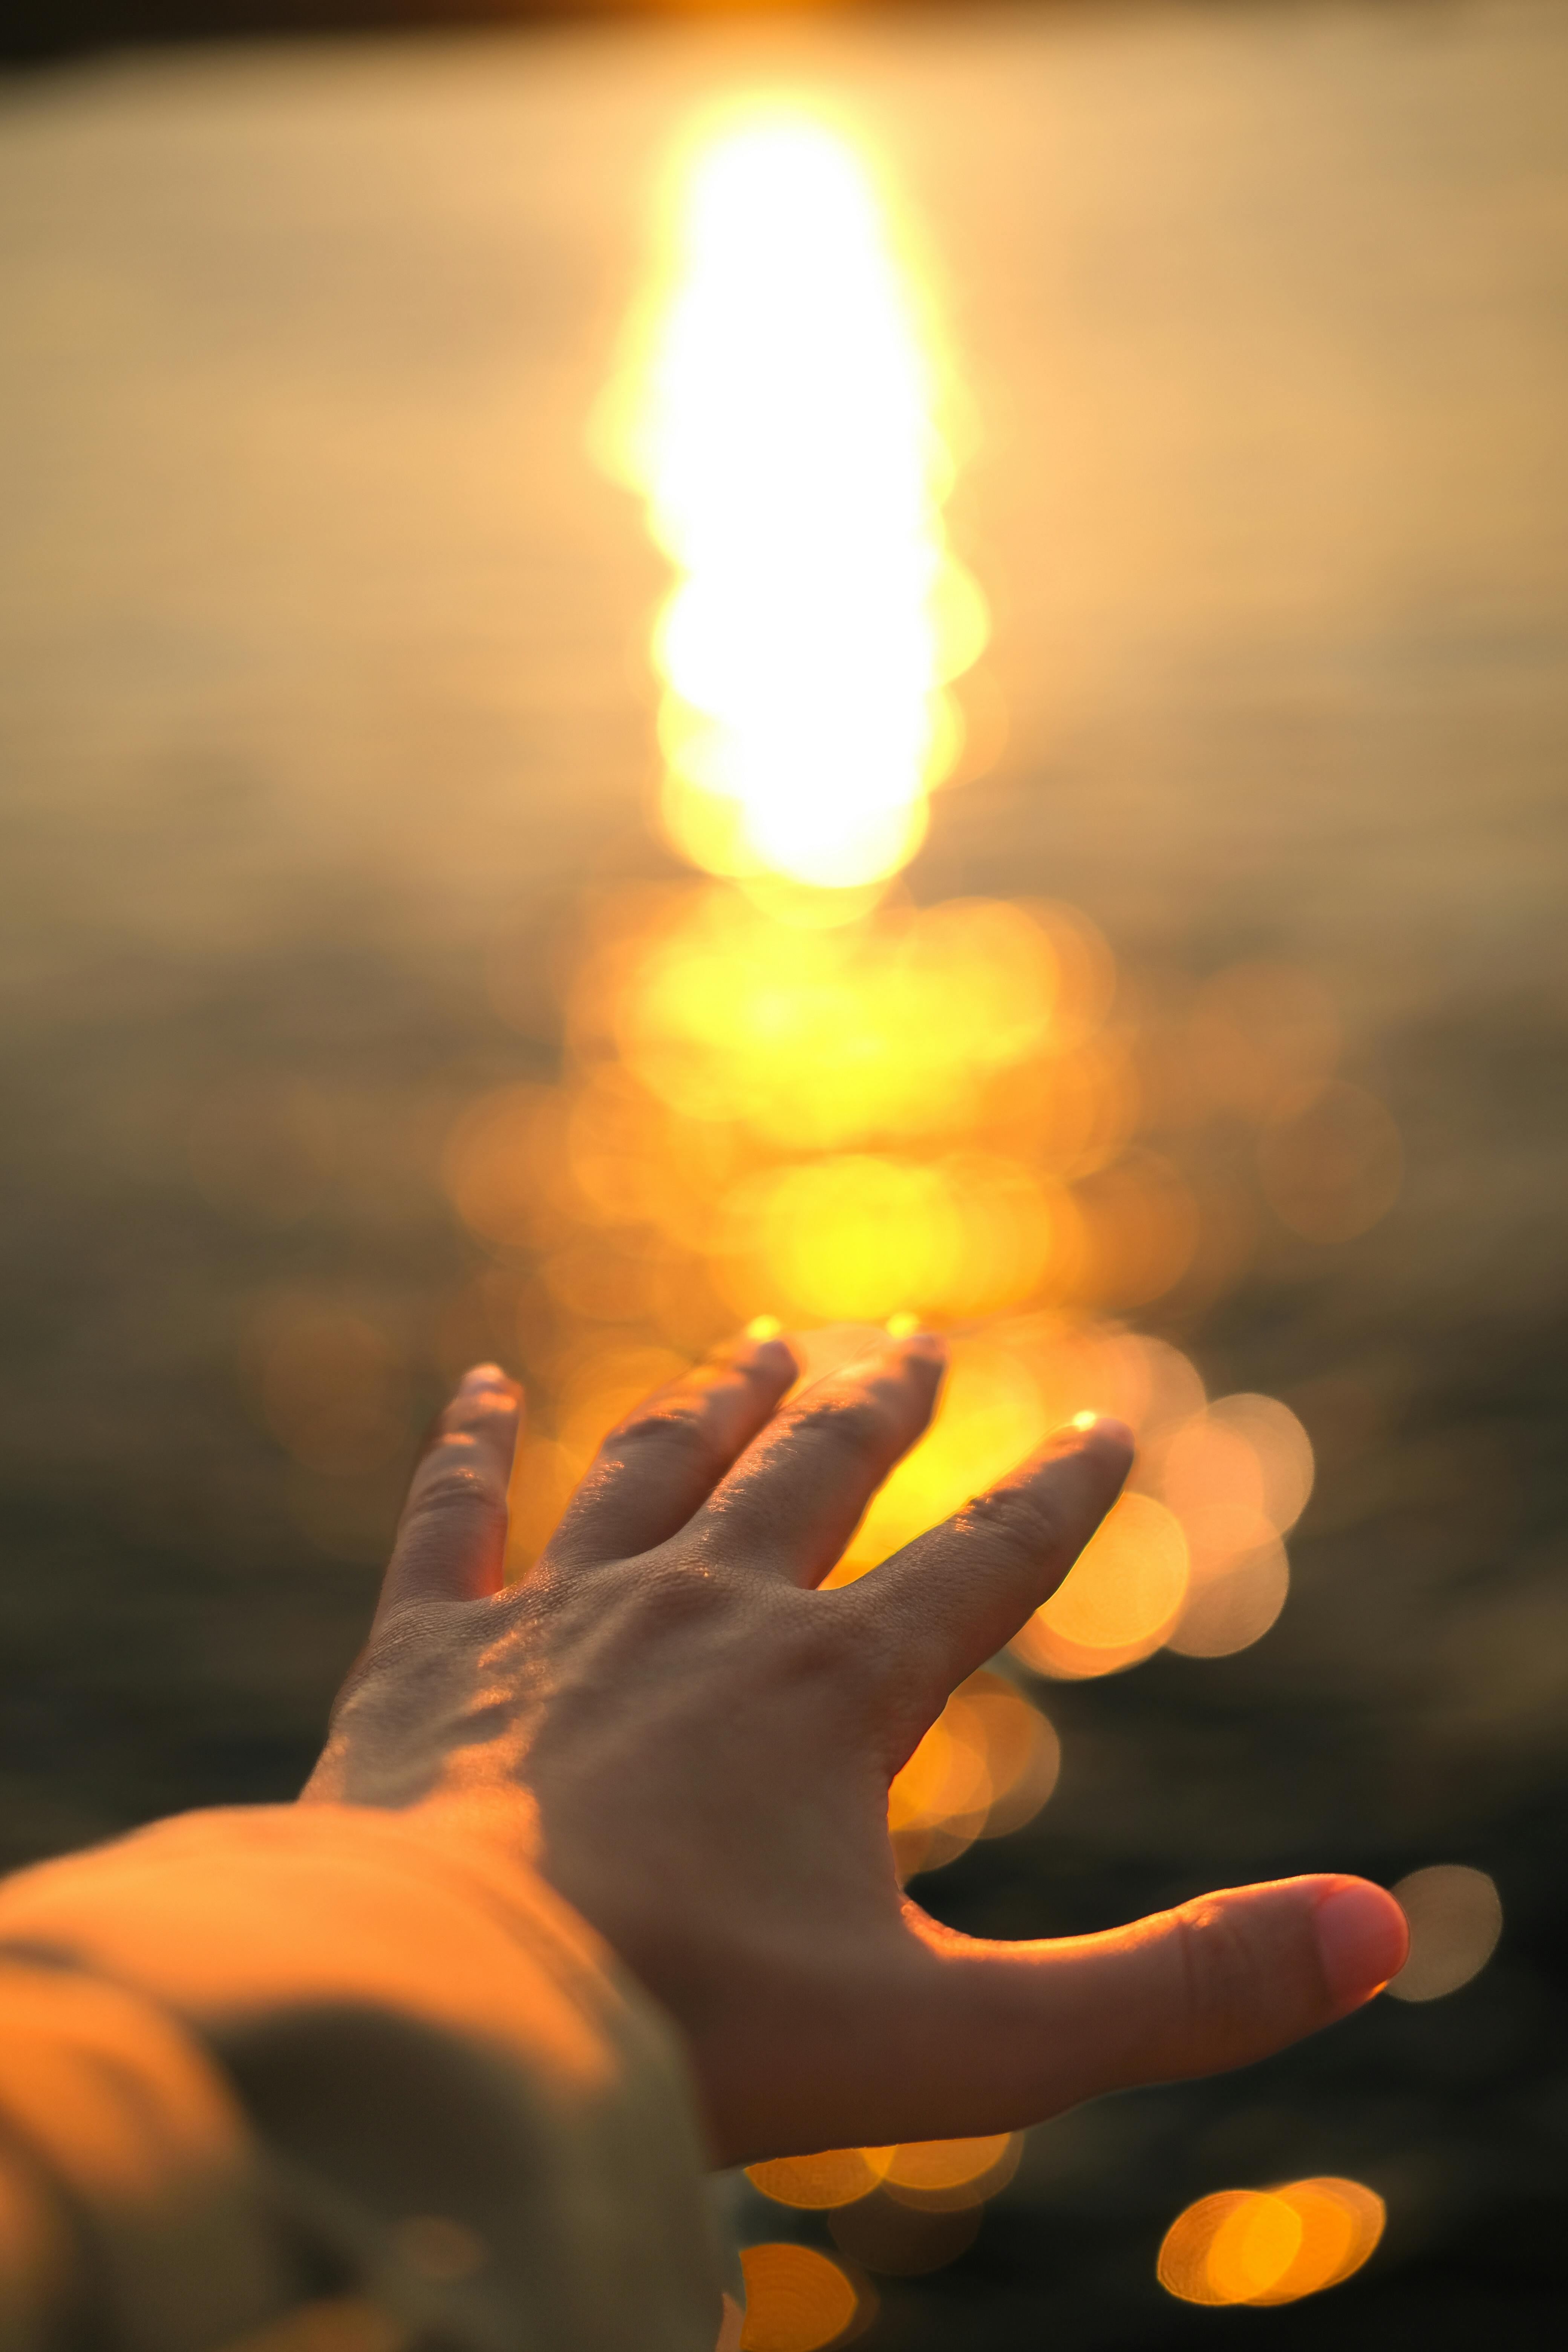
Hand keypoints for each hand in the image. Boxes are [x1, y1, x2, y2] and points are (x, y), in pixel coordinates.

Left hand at [303, 1330, 1407, 2164]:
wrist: (455, 2033)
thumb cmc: (706, 2037)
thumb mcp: (972, 2041)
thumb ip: (1175, 1986)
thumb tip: (1373, 1930)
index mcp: (832, 1688)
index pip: (986, 1559)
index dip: (1061, 1493)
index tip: (1105, 1424)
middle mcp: (701, 1613)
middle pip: (815, 1473)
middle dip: (877, 1403)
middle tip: (912, 1336)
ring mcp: (556, 1621)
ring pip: (655, 1466)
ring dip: (716, 1399)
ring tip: (756, 1341)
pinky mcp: (424, 1659)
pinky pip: (451, 1519)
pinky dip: (468, 1448)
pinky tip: (477, 1385)